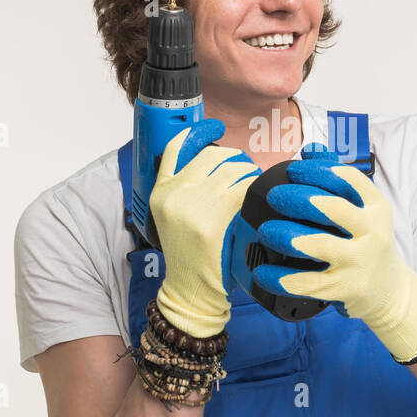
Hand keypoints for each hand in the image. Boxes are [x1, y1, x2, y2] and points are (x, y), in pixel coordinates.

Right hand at [149, 119, 260, 338]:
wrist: (192, 290)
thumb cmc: (191, 255)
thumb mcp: (176, 217)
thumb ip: (186, 189)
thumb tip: (217, 161)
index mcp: (161, 192)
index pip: (176, 146)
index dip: (199, 131)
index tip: (215, 126)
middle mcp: (174, 194)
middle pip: (213, 154)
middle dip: (235, 159)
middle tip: (245, 173)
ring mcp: (193, 205)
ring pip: (233, 168)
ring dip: (249, 173)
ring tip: (253, 188)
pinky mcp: (214, 218)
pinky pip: (244, 188)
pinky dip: (255, 190)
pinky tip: (256, 200)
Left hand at [250, 144, 416, 363]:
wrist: (390, 290)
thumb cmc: (368, 242)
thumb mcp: (364, 211)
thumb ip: (339, 180)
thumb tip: (311, 149)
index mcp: (377, 207)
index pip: (348, 180)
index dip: (317, 170)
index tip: (293, 170)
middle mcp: (373, 233)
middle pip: (332, 208)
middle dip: (298, 199)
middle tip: (274, 196)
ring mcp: (360, 262)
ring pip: (318, 245)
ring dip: (286, 236)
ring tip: (266, 231)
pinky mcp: (345, 288)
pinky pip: (307, 282)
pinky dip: (280, 278)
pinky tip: (262, 271)